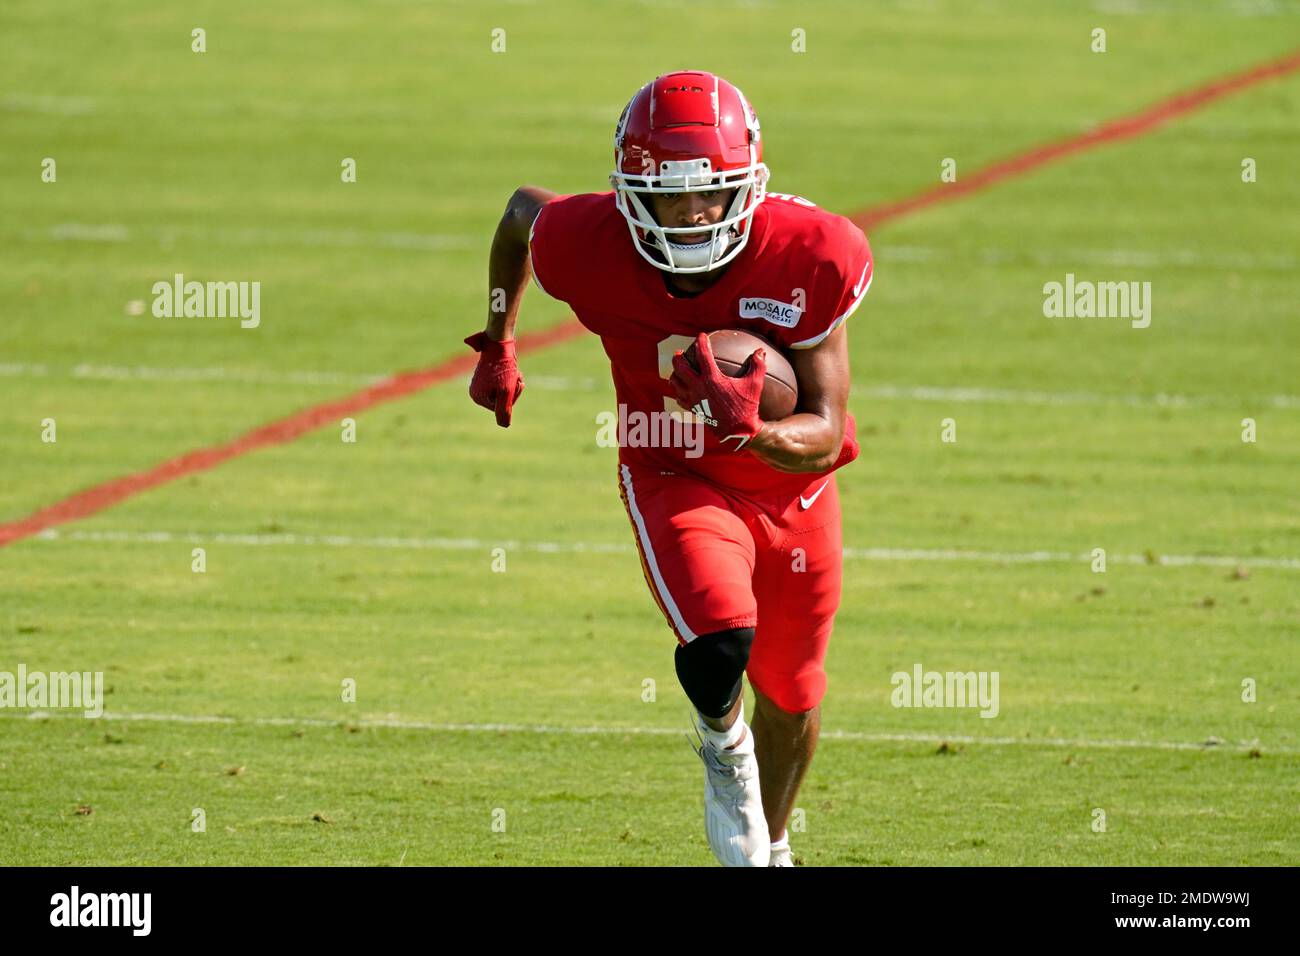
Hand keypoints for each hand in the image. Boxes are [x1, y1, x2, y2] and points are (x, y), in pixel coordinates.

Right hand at [464, 331, 524, 426]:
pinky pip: (502, 383)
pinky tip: (511, 370)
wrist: (499, 342)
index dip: (511, 398)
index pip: (500, 408)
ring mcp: (481, 383)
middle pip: (502, 400)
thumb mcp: (506, 391)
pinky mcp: (487, 375)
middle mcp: (476, 392)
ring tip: (514, 372)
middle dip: (513, 390)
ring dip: (513, 384)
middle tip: (516, 376)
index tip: (513, 383)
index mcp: (478, 398)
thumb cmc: (503, 367)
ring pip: (504, 392)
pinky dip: (510, 378)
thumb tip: (505, 426)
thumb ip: (504, 410)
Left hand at [669, 332, 765, 450]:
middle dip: (678, 358)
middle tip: (680, 353)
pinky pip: (680, 398)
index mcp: (712, 379)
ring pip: (675, 383)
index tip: (701, 336)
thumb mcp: (755, 385)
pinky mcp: (694, 410)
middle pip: (680, 368)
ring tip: (677, 370)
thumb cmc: (747, 407)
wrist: (738, 432)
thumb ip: (758, 366)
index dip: (701, 342)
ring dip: (674, 375)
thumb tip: (760, 351)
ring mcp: (694, 400)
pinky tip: (682, 390)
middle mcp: (699, 388)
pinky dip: (678, 391)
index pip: (703, 355)